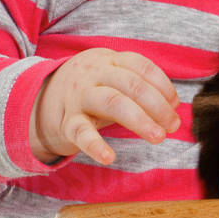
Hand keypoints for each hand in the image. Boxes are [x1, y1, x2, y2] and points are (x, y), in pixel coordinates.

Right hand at [29, 48, 180, 165]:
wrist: (42, 95)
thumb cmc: (92, 88)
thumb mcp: (112, 77)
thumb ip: (139, 86)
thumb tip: (173, 107)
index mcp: (109, 60)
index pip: (142, 66)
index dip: (163, 85)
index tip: (175, 105)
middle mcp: (94, 73)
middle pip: (132, 84)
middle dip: (157, 105)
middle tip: (173, 125)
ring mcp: (79, 96)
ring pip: (113, 103)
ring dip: (140, 120)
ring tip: (158, 137)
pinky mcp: (67, 121)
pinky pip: (81, 132)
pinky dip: (96, 145)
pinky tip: (109, 157)